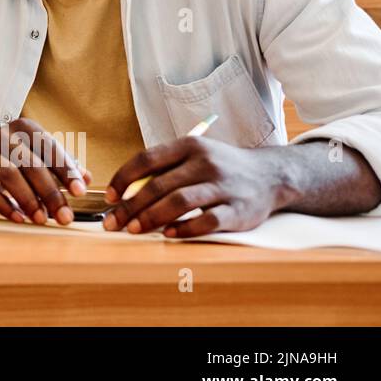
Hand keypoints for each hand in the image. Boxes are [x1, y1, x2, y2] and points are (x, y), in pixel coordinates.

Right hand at [0, 118, 90, 224]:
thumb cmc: (16, 159)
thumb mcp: (39, 157)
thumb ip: (63, 167)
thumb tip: (87, 178)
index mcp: (24, 128)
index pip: (48, 148)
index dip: (65, 170)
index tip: (80, 192)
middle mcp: (2, 136)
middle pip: (30, 164)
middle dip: (50, 192)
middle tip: (64, 216)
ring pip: (8, 174)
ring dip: (28, 199)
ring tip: (42, 219)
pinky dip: (4, 206)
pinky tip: (19, 218)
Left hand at [103, 137, 280, 237]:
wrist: (270, 175)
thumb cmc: (220, 167)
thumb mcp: (193, 155)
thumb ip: (163, 168)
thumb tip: (124, 191)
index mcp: (189, 145)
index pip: (147, 159)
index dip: (124, 178)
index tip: (110, 197)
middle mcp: (206, 162)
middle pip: (159, 185)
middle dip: (131, 206)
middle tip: (114, 222)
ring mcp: (224, 186)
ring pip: (180, 202)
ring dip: (152, 218)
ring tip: (134, 230)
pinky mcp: (239, 209)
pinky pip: (207, 221)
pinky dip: (185, 229)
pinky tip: (169, 235)